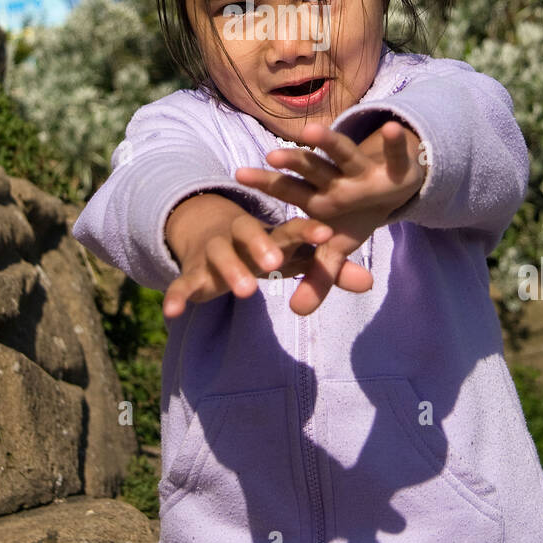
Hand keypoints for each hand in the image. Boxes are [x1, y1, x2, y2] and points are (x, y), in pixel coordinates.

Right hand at [161, 196, 373, 318]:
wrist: (209, 229)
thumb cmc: (263, 246)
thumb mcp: (294, 257)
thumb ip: (326, 271)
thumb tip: (369, 282)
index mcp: (271, 232)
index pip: (292, 228)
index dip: (308, 231)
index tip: (325, 234)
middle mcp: (240, 235)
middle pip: (249, 233)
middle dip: (261, 244)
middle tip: (275, 260)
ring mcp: (214, 252)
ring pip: (219, 255)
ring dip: (230, 270)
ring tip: (247, 292)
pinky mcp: (192, 271)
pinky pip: (182, 282)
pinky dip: (177, 296)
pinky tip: (172, 314)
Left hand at [234, 120, 425, 314]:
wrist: (390, 190)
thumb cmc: (353, 217)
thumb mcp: (336, 248)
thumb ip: (318, 277)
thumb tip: (297, 311)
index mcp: (318, 196)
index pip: (287, 189)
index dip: (266, 182)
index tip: (239, 174)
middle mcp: (336, 178)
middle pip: (310, 167)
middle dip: (295, 161)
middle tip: (271, 155)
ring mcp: (363, 170)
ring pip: (344, 153)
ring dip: (331, 142)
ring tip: (312, 131)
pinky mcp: (394, 168)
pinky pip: (394, 156)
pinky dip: (395, 145)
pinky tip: (393, 130)